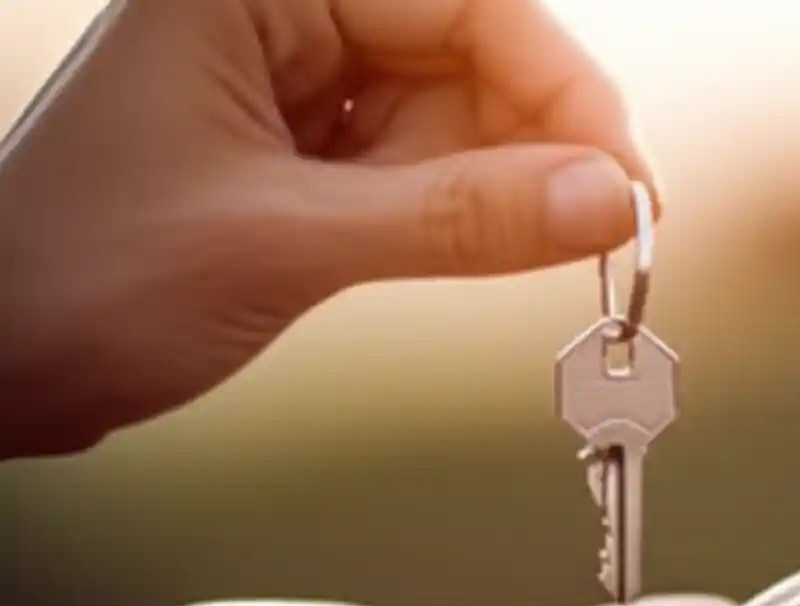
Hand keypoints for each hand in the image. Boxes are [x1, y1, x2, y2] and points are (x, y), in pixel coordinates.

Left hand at [0, 0, 654, 457]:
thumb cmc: (71, 279)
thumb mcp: (285, 241)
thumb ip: (456, 220)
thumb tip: (605, 202)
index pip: (460, 0)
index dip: (561, 87)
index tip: (623, 178)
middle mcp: (280, 13)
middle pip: (467, 50)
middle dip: (536, 140)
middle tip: (599, 226)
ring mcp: (293, 81)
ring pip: (452, 111)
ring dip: (498, 183)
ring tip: (520, 247)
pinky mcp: (305, 148)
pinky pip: (419, 160)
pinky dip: (457, 207)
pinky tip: (468, 244)